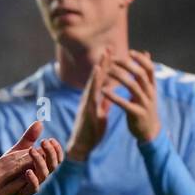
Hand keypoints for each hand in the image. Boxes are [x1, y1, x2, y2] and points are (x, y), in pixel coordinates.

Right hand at [67, 44, 117, 161]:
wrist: (82, 147)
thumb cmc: (91, 132)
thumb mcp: (100, 115)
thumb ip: (104, 104)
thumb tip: (110, 95)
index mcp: (93, 99)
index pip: (101, 80)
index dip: (106, 66)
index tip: (112, 53)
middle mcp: (88, 99)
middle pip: (96, 78)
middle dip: (102, 63)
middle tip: (108, 47)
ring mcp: (86, 104)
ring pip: (92, 85)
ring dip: (97, 71)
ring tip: (103, 58)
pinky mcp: (87, 112)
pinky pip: (91, 97)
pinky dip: (94, 86)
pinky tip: (98, 79)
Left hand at [106, 49, 161, 144]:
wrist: (149, 132)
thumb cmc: (145, 107)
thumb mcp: (148, 89)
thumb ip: (145, 73)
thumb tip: (146, 54)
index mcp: (152, 86)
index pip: (149, 68)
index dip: (141, 59)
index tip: (130, 52)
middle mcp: (150, 93)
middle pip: (140, 74)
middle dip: (127, 65)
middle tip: (113, 59)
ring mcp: (145, 104)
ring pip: (133, 86)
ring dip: (119, 77)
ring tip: (107, 71)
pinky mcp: (137, 114)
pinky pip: (125, 103)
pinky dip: (114, 96)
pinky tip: (104, 91)